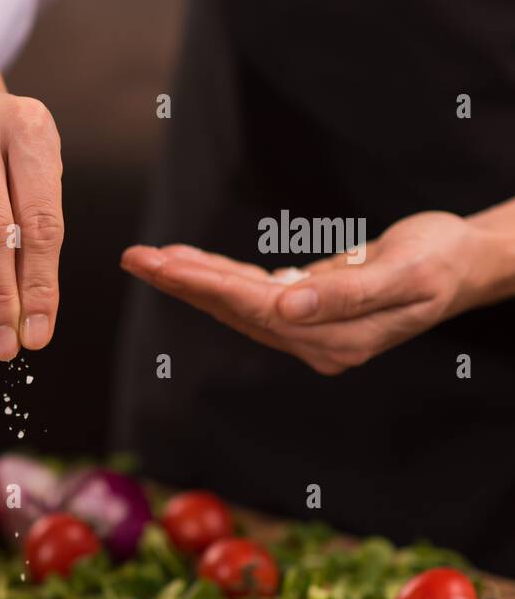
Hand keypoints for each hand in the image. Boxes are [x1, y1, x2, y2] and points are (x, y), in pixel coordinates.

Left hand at [120, 211, 513, 374]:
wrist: (464, 263)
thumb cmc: (440, 261)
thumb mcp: (403, 273)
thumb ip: (345, 295)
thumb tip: (285, 306)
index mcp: (333, 340)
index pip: (254, 310)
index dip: (205, 284)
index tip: (162, 265)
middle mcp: (313, 341)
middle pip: (234, 309)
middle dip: (182, 282)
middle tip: (134, 257)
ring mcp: (308, 329)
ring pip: (236, 302)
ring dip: (193, 280)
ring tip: (148, 258)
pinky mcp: (305, 310)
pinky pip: (252, 293)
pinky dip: (220, 276)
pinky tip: (190, 264)